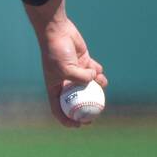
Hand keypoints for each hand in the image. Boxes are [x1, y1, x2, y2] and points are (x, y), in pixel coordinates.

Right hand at [26, 0, 107, 127]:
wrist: (57, 31)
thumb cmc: (56, 51)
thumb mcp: (65, 68)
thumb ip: (80, 77)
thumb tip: (93, 80)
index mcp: (54, 87)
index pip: (58, 108)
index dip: (67, 119)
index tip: (78, 125)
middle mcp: (64, 81)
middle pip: (76, 99)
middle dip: (86, 108)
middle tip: (97, 113)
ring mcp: (74, 71)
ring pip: (88, 85)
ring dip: (96, 86)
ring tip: (101, 82)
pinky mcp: (83, 61)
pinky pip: (94, 71)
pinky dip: (98, 72)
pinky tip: (98, 70)